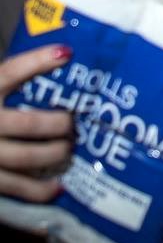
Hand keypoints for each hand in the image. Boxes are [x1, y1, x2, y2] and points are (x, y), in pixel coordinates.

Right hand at [0, 45, 74, 201]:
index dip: (36, 62)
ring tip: (68, 149)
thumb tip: (64, 55)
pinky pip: (17, 186)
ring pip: (28, 156)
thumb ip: (16, 79)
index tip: (66, 53)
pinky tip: (59, 185)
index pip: (9, 73)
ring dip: (56, 153)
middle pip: (30, 123)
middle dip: (60, 124)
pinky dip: (41, 189)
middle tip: (73, 123)